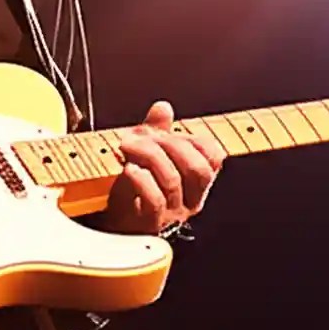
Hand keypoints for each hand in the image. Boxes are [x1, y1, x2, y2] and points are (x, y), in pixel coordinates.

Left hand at [98, 101, 225, 234]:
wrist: (114, 222)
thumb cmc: (136, 189)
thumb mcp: (149, 155)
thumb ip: (158, 131)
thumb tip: (163, 107)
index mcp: (196, 182)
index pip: (214, 158)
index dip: (194, 139)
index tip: (169, 132)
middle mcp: (191, 200)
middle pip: (198, 169)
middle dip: (171, 145)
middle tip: (145, 136)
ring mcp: (172, 213)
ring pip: (172, 180)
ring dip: (148, 155)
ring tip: (127, 146)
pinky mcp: (151, 222)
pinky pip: (155, 200)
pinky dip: (142, 180)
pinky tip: (129, 169)